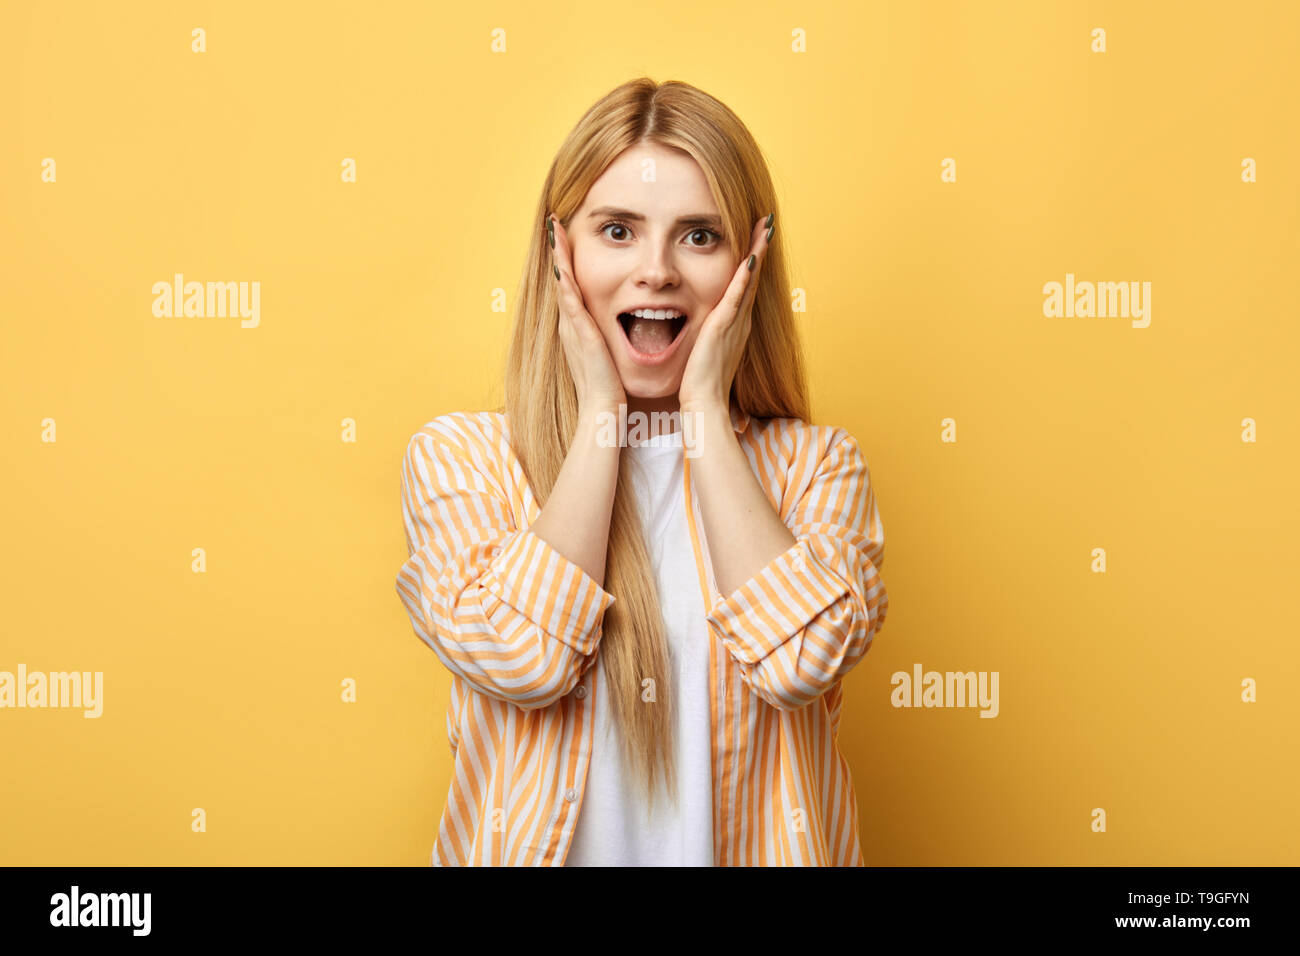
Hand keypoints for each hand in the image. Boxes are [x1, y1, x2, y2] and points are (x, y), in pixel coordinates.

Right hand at [548, 214, 625, 412]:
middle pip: (562, 280)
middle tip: (554, 224)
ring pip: (562, 284)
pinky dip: (565, 279)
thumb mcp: (610, 359)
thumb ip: (611, 342)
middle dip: (558, 252)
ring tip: (554, 230)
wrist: (603, 415)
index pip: (572, 289)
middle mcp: (572, 327)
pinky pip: (570, 301)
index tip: (566, 239)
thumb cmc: (610, 392)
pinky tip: (562, 261)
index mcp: (580, 331)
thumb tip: (625, 332)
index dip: (567, 263)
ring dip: (558, 257)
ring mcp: (573, 330)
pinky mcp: (581, 336)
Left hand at [678, 213, 773, 413]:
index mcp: (735, 326)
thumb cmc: (703, 384)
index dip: (752, 262)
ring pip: (749, 280)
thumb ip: (708, 337)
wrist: (705, 403)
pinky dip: (744, 276)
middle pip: (752, 277)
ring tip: (765, 227)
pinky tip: (749, 257)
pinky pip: (736, 296)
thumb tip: (702, 331)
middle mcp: (740, 321)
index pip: (745, 286)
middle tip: (767, 222)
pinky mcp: (724, 327)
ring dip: (757, 252)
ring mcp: (735, 323)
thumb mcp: (707, 353)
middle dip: (760, 248)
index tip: (757, 239)